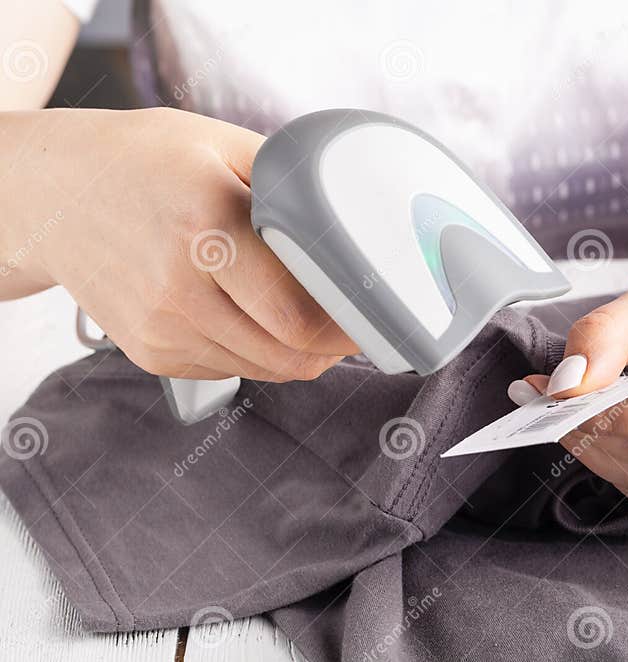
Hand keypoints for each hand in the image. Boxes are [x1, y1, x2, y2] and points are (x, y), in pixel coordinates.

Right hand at [8, 107, 357, 380]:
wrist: (52, 194)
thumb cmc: (141, 160)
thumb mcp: (220, 144)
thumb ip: (288, 181)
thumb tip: (348, 220)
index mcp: (207, 226)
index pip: (297, 312)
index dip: (347, 325)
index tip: (374, 315)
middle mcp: (179, 287)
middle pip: (288, 353)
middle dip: (336, 348)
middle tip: (360, 327)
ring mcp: (160, 328)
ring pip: (264, 369)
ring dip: (304, 356)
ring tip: (323, 328)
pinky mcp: (150, 352)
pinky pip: (230, 370)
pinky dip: (263, 357)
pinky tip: (269, 326)